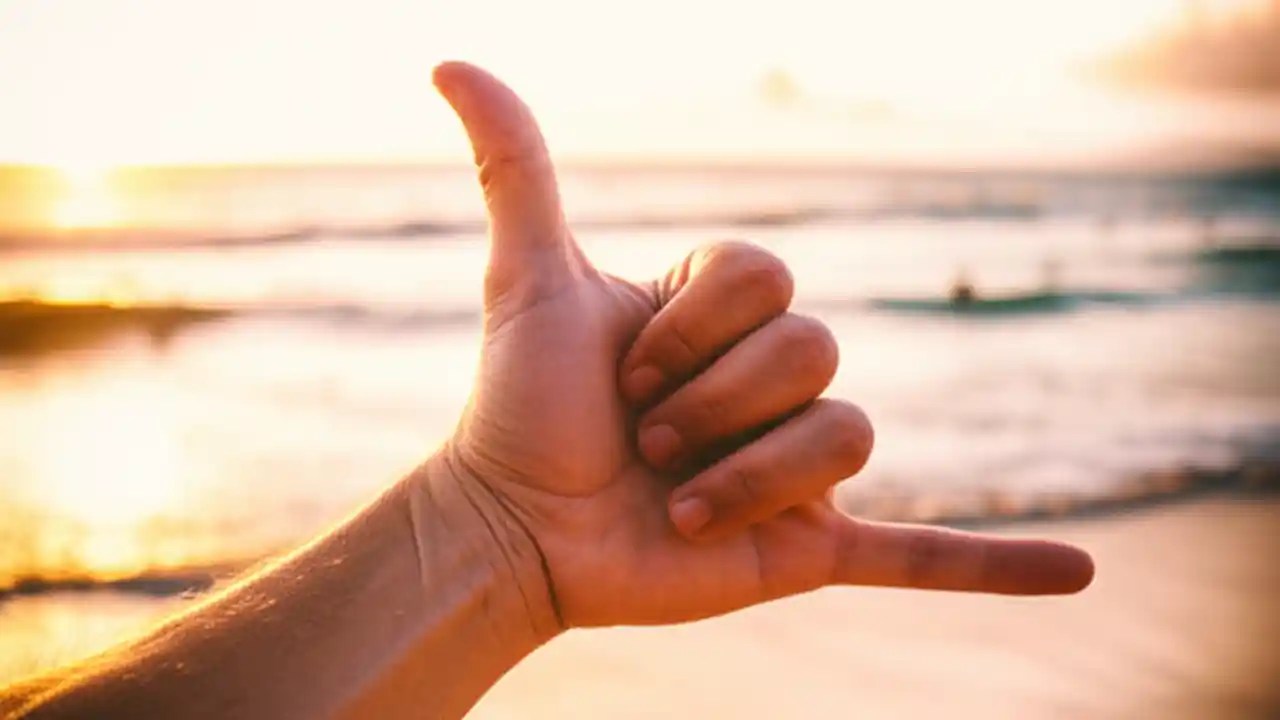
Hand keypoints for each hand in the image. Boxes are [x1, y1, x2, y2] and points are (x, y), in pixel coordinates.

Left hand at [427, 62, 1092, 631]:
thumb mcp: (530, 276)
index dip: (695, 326)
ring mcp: (799, 466)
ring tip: (679, 503)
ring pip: (846, 436)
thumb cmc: (521, 403)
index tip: (624, 368)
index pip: (772, 278)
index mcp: (730, 314)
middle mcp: (775, 382)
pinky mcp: (808, 547)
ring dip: (747, 474)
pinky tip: (1077, 578)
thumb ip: (516, 167)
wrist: (515, 527)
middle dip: (715, 402)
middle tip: (646, 443)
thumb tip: (452, 61)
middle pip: (814, 352)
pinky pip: (920, 551)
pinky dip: (993, 564)